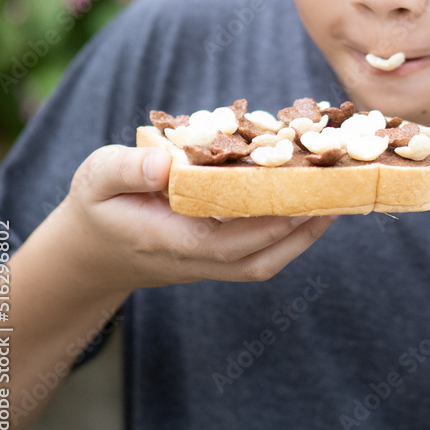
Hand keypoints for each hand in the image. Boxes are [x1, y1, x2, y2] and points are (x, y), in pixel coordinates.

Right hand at [53, 145, 334, 294]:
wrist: (94, 251)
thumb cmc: (99, 205)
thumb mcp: (97, 177)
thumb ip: (127, 169)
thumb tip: (167, 163)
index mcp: (164, 239)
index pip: (219, 241)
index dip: (261, 224)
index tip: (297, 197)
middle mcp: (193, 260)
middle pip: (253, 259)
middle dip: (296, 230)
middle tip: (333, 192)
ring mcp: (209, 266)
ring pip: (263, 265)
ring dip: (302, 237)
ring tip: (335, 199)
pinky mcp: (220, 261)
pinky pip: (261, 256)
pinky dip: (291, 235)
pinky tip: (313, 204)